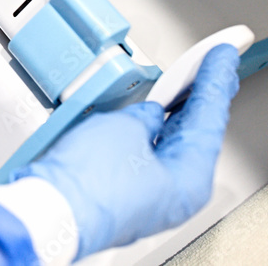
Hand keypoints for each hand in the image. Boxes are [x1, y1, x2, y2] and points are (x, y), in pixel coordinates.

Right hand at [12, 44, 239, 259]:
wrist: (48, 210)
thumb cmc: (86, 181)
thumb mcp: (123, 128)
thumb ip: (142, 116)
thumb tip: (144, 117)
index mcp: (189, 179)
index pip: (209, 119)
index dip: (213, 80)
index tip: (220, 59)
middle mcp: (174, 195)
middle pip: (193, 136)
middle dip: (198, 101)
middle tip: (209, 73)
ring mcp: (147, 199)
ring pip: (167, 149)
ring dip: (172, 118)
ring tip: (180, 93)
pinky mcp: (121, 198)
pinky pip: (143, 160)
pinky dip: (148, 137)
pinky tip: (146, 124)